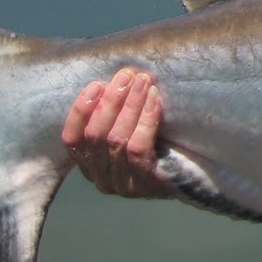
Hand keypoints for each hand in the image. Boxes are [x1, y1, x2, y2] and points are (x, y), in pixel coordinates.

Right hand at [61, 68, 172, 197]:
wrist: (189, 178)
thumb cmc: (157, 147)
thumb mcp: (129, 131)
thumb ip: (116, 114)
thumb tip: (118, 79)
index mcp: (89, 164)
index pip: (72, 138)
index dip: (80, 111)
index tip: (96, 85)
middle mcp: (100, 178)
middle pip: (96, 136)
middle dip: (110, 101)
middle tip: (126, 76)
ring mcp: (121, 185)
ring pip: (117, 140)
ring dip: (130, 106)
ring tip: (143, 82)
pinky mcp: (143, 185)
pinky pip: (139, 149)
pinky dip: (145, 121)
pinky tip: (155, 101)